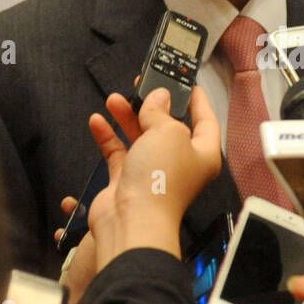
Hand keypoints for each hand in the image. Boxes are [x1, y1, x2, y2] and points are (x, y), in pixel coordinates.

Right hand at [86, 86, 221, 266]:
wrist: (133, 220)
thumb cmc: (160, 179)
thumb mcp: (168, 132)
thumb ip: (161, 111)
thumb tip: (158, 97)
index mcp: (202, 154)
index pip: (206, 121)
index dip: (198, 101)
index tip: (190, 83)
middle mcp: (180, 163)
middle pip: (168, 127)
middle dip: (154, 105)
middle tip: (142, 85)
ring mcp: (153, 172)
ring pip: (141, 137)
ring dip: (128, 117)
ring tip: (115, 99)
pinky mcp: (127, 180)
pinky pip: (118, 152)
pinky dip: (109, 136)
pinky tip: (98, 120)